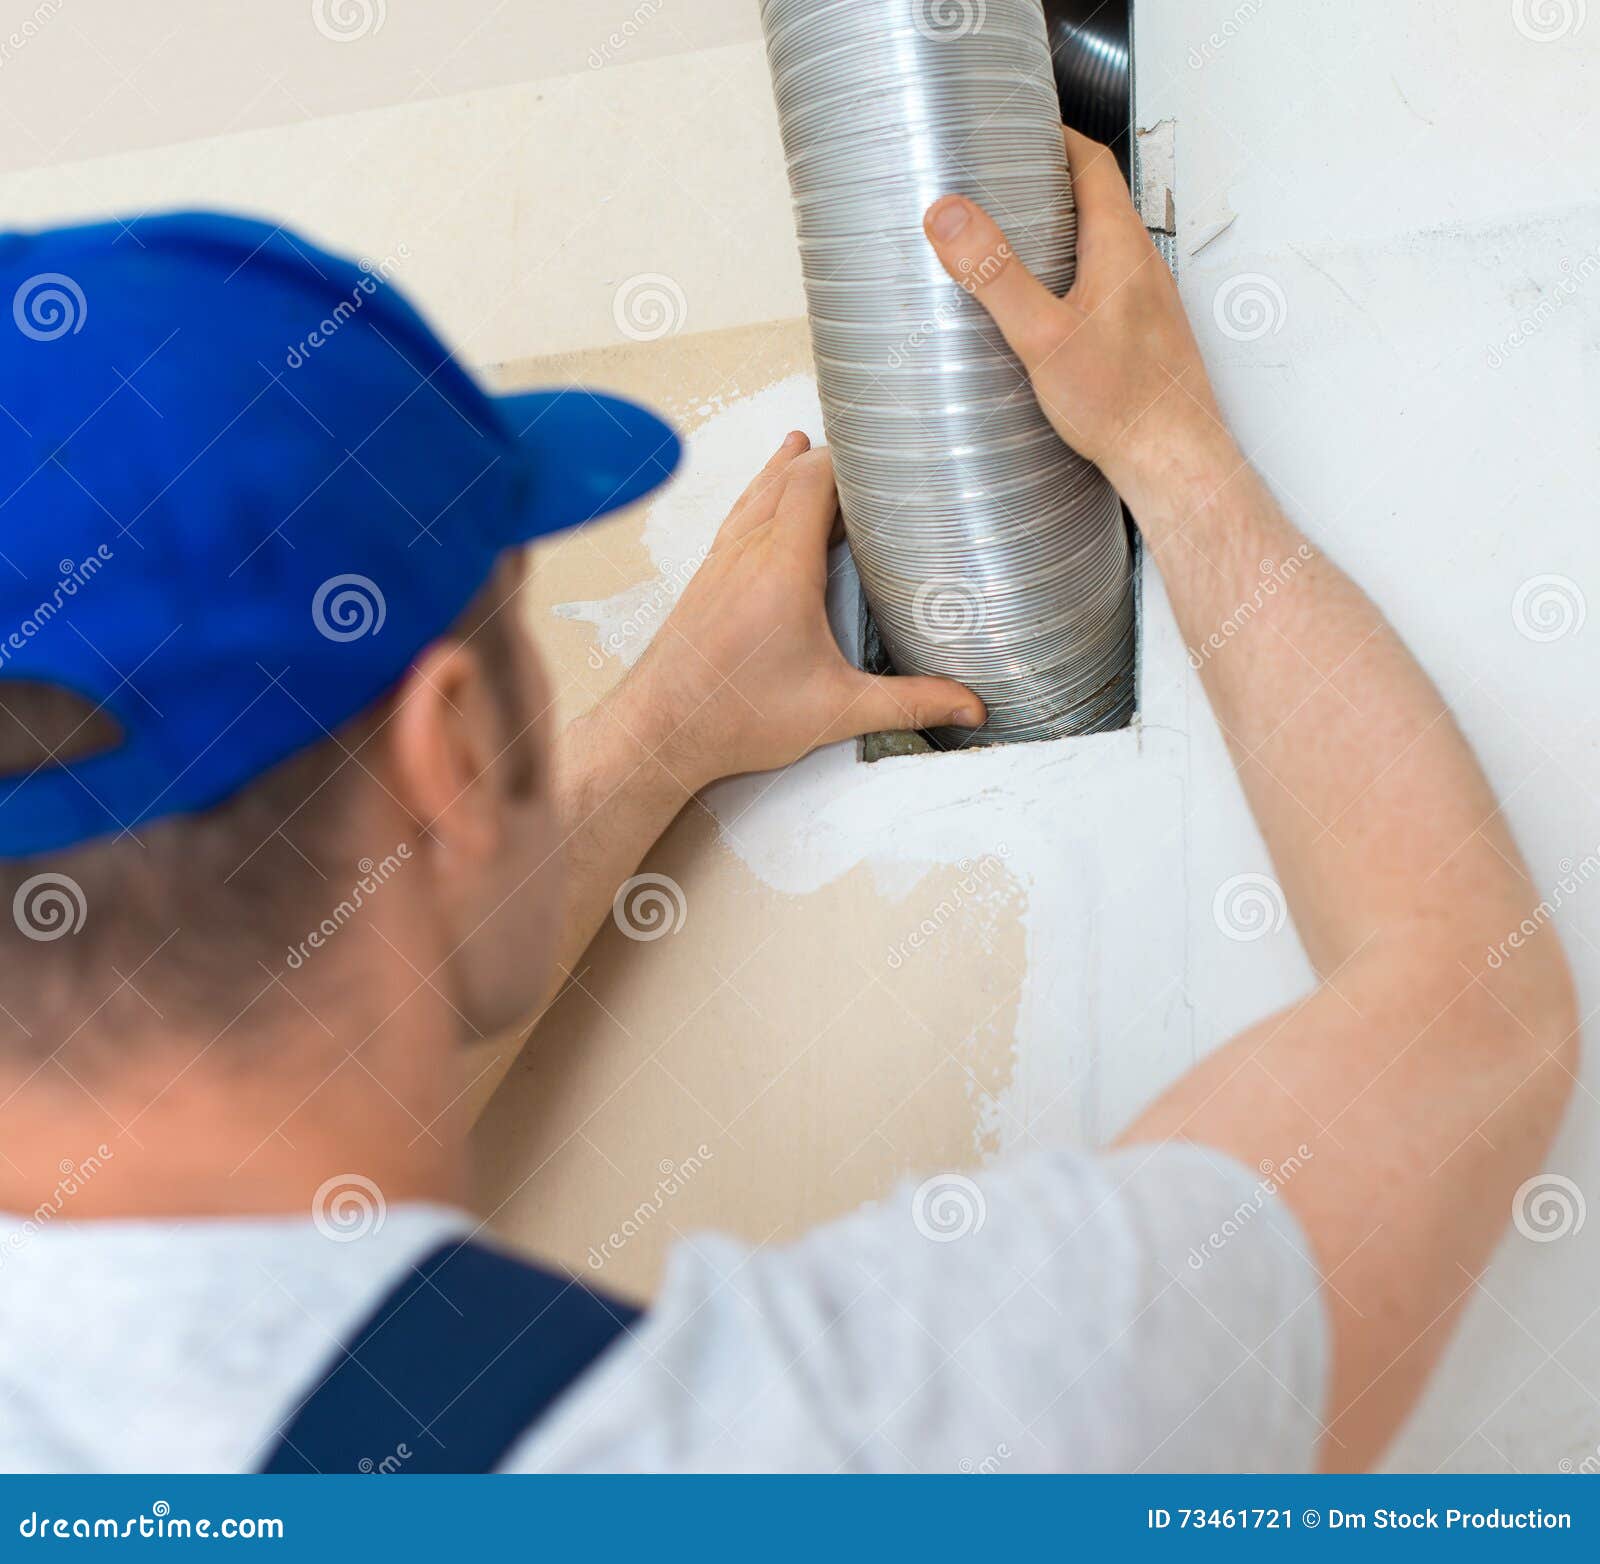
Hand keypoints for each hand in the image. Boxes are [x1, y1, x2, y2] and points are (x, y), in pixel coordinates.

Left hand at [617, 433, 984, 789]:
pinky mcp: (705, 577)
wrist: (660, 731)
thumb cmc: (735, 720)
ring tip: (813, 447)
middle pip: (790, 477)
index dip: (850, 459)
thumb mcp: (836, 712)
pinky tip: (763, 496)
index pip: (815, 482)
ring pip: (758, 492)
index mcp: (783, 569)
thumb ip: (909, 704)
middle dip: (831, 461)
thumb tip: (968, 706)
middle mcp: (748, 553)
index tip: (885, 453)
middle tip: (869, 456)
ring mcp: (721, 561)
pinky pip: (738, 516)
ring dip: (789, 470)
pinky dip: (760, 495)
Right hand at [921, 127, 1232, 498]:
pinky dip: (1071, 281)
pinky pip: (1104, 289)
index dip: (1055, 138)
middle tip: (999, 187)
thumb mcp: (1042, 336)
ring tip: (1010, 248)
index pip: (1091, 164)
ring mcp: (1146, 303)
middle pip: (1095, 202)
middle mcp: (1141, 266)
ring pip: (1100, 249)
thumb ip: (995, 274)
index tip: (1020, 130)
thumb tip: (949, 216)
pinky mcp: (1141, 338)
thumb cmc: (1122, 404)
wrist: (1173, 461)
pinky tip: (1043, 315)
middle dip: (1047, 187)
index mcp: (1120, 247)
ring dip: (1059, 238)